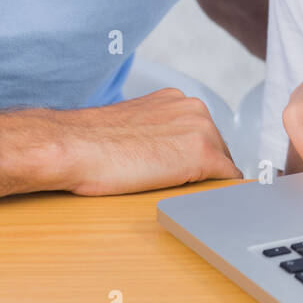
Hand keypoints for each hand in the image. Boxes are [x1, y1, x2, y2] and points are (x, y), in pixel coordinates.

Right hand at [56, 89, 242, 195]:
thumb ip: (155, 132)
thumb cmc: (90, 143)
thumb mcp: (132, 127)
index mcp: (175, 99)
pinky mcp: (202, 154)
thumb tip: (163, 152)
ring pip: (222, 162)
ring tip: (188, 196)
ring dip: (210, 179)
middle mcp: (193, 108)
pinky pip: (227, 177)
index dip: (193, 155)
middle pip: (217, 145)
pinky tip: (209, 203)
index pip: (201, 131)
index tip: (187, 171)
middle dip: (206, 167)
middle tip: (186, 188)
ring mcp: (201, 129)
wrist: (75, 146)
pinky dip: (222, 192)